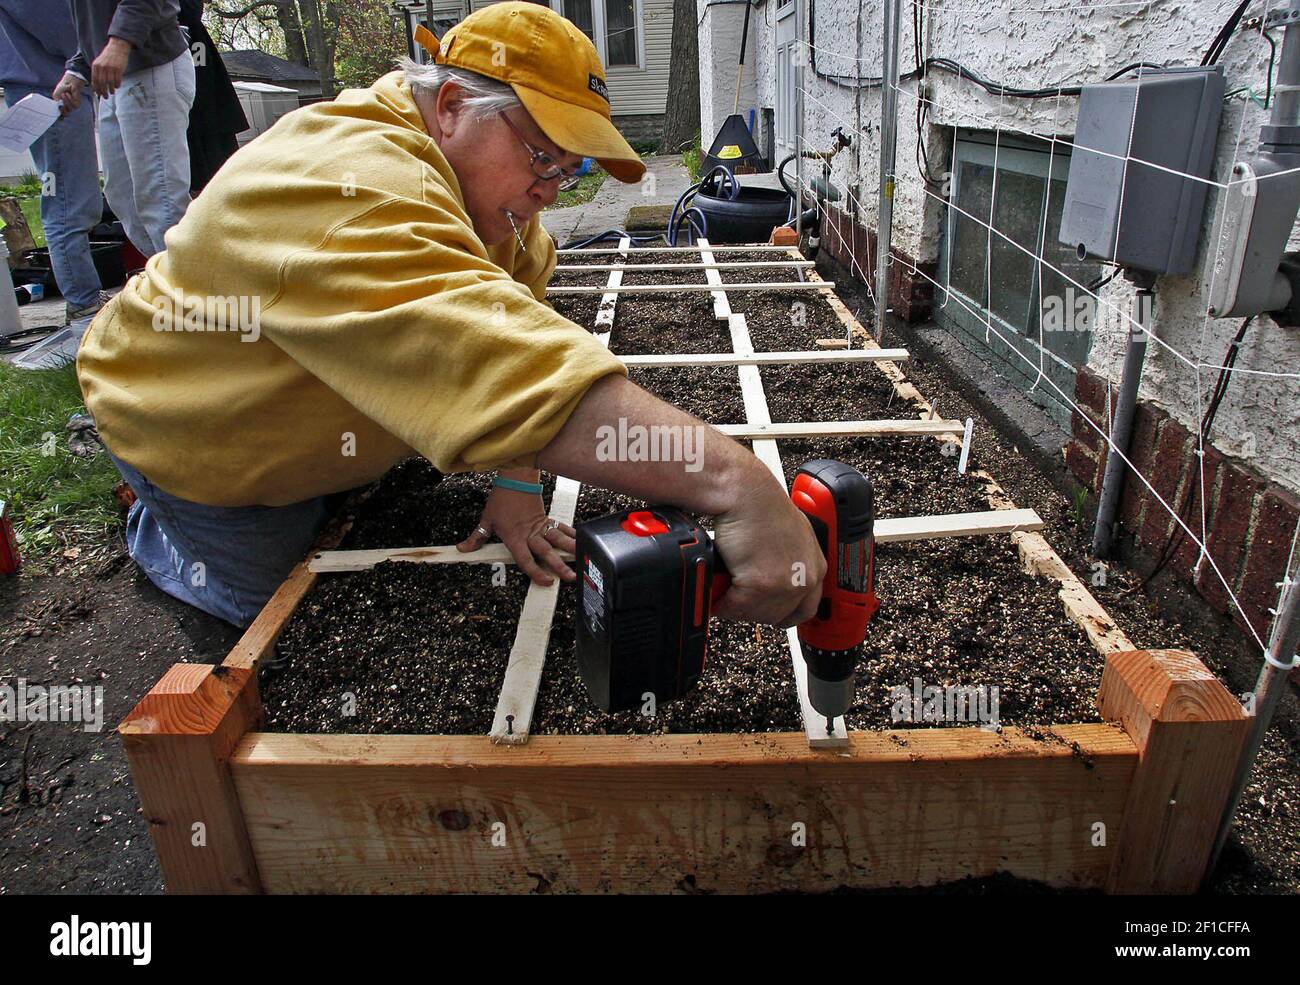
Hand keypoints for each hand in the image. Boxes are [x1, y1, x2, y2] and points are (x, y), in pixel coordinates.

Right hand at [53, 73, 83, 113]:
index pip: (60, 115)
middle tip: (60, 103)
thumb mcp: (56, 96)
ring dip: (66, 101)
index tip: (57, 116)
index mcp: (60, 107)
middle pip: (65, 114)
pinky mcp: (77, 104)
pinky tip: (68, 94)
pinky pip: (73, 105)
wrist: (68, 84)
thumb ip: (56, 103)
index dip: (59, 117)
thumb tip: (58, 110)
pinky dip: (70, 99)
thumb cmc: (61, 90)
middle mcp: (66, 108)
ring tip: (63, 94)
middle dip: (62, 109)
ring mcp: (72, 107)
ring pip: (69, 109)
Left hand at [91, 37, 131, 97]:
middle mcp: (102, 67)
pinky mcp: (118, 69)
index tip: (99, 94)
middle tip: (106, 96)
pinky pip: (117, 80)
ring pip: (109, 83)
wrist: (117, 47)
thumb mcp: (100, 62)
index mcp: (96, 66)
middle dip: (103, 91)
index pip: (95, 80)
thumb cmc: (109, 56)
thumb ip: (98, 72)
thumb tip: (98, 84)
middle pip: (102, 83)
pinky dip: (117, 85)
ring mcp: (110, 68)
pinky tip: (117, 86)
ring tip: (112, 92)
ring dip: (111, 89)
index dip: (96, 89)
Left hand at [457, 479, 576, 586]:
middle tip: (570, 576)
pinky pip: (560, 528)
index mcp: (515, 537)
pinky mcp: (546, 518)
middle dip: (559, 565)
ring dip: (570, 550)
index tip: (546, 581)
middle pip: (546, 552)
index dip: (536, 572)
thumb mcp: (486, 520)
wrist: (515, 479)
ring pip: (558, 540)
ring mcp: (540, 526)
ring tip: (582, 558)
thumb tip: (462, 549)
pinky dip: (571, 534)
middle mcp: (530, 534)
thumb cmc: (501, 500)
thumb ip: (477, 537)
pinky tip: (581, 541)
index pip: (525, 559)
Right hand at [709, 466, 825, 627]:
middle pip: (778, 616)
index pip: (805, 609)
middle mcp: (806, 577)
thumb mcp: (790, 537)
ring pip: (756, 614)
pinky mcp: (762, 583)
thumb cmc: (760, 506)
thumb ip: (788, 564)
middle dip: (754, 610)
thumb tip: (770, 581)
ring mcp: (785, 583)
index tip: (764, 611)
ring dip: (736, 606)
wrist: (744, 492)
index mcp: (815, 567)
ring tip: (725, 589)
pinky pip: (737, 607)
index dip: (780, 612)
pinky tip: (718, 585)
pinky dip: (722, 600)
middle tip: (737, 598)